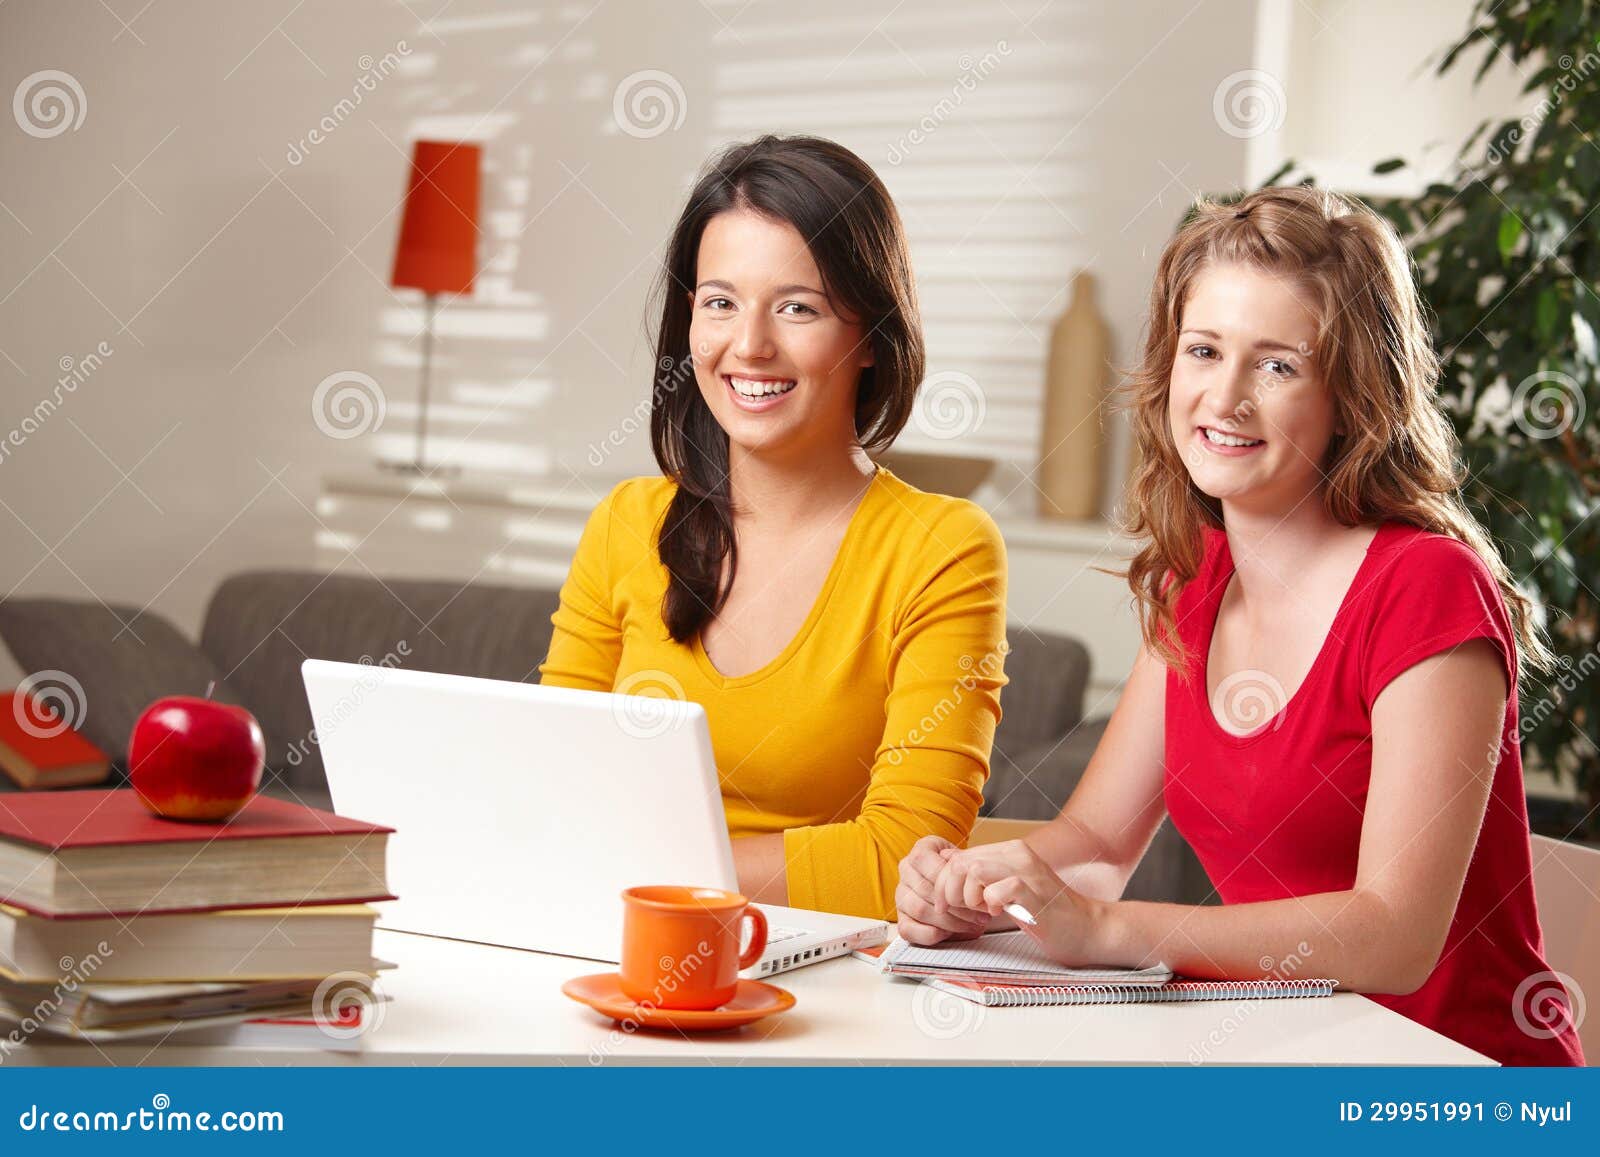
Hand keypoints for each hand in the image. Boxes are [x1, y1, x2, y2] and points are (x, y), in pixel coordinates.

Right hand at [895, 836, 991, 945]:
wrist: (960, 888)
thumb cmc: (964, 875)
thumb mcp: (966, 862)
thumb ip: (965, 865)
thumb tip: (970, 871)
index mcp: (920, 851)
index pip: (924, 860)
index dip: (948, 879)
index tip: (972, 894)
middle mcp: (905, 870)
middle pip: (925, 889)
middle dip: (956, 906)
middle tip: (979, 916)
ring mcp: (901, 894)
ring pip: (919, 910)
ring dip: (948, 921)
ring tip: (970, 925)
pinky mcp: (901, 918)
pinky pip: (908, 930)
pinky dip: (931, 934)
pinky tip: (949, 933)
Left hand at [934, 838, 1048, 911]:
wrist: (1087, 928)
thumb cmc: (1046, 912)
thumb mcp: (1007, 886)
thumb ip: (980, 872)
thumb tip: (946, 858)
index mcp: (1010, 850)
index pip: (959, 857)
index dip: (945, 883)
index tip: (949, 905)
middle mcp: (1018, 854)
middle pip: (961, 862)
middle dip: (951, 891)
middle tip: (963, 911)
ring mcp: (1028, 872)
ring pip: (974, 870)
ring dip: (970, 897)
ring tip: (984, 911)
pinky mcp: (1036, 893)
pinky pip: (999, 890)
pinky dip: (991, 904)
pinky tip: (1001, 913)